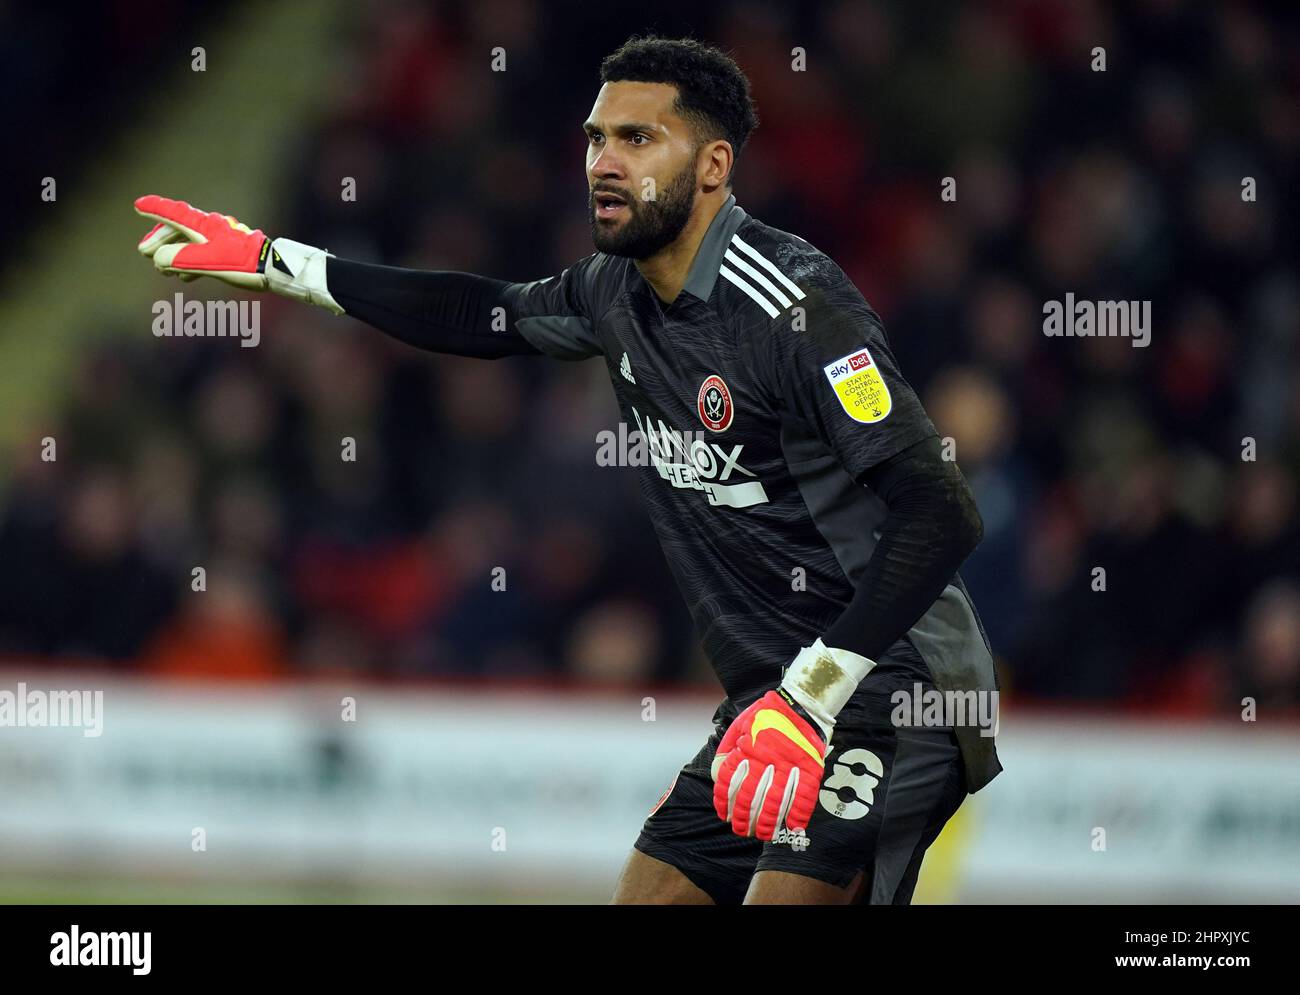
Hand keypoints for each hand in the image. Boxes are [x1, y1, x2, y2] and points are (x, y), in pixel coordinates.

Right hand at [134, 195, 342, 313]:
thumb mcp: (208, 262)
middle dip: (160, 240)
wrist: (276, 270)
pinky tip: (186, 278)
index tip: (138, 204)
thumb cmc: (244, 264)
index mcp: (203, 226)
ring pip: (190, 242)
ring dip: (173, 254)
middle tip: (144, 252)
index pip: (174, 213)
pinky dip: (190, 262)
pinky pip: (203, 253)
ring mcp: (221, 239)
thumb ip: (181, 259)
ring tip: (161, 269)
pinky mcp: (231, 252)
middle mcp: (211, 228)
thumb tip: (159, 259)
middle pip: (178, 229)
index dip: (155, 209)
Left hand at [711, 688, 828, 840]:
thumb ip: (727, 751)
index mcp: (746, 748)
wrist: (800, 701)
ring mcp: (789, 764)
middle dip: (744, 818)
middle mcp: (765, 759)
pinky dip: (798, 813)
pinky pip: (803, 794)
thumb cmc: (766, 716)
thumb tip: (718, 776)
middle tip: (742, 830)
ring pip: (775, 800)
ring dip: (768, 822)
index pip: (730, 782)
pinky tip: (793, 827)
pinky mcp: (810, 767)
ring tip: (763, 835)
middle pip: (750, 797)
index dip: (725, 802)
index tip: (725, 816)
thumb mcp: (738, 727)